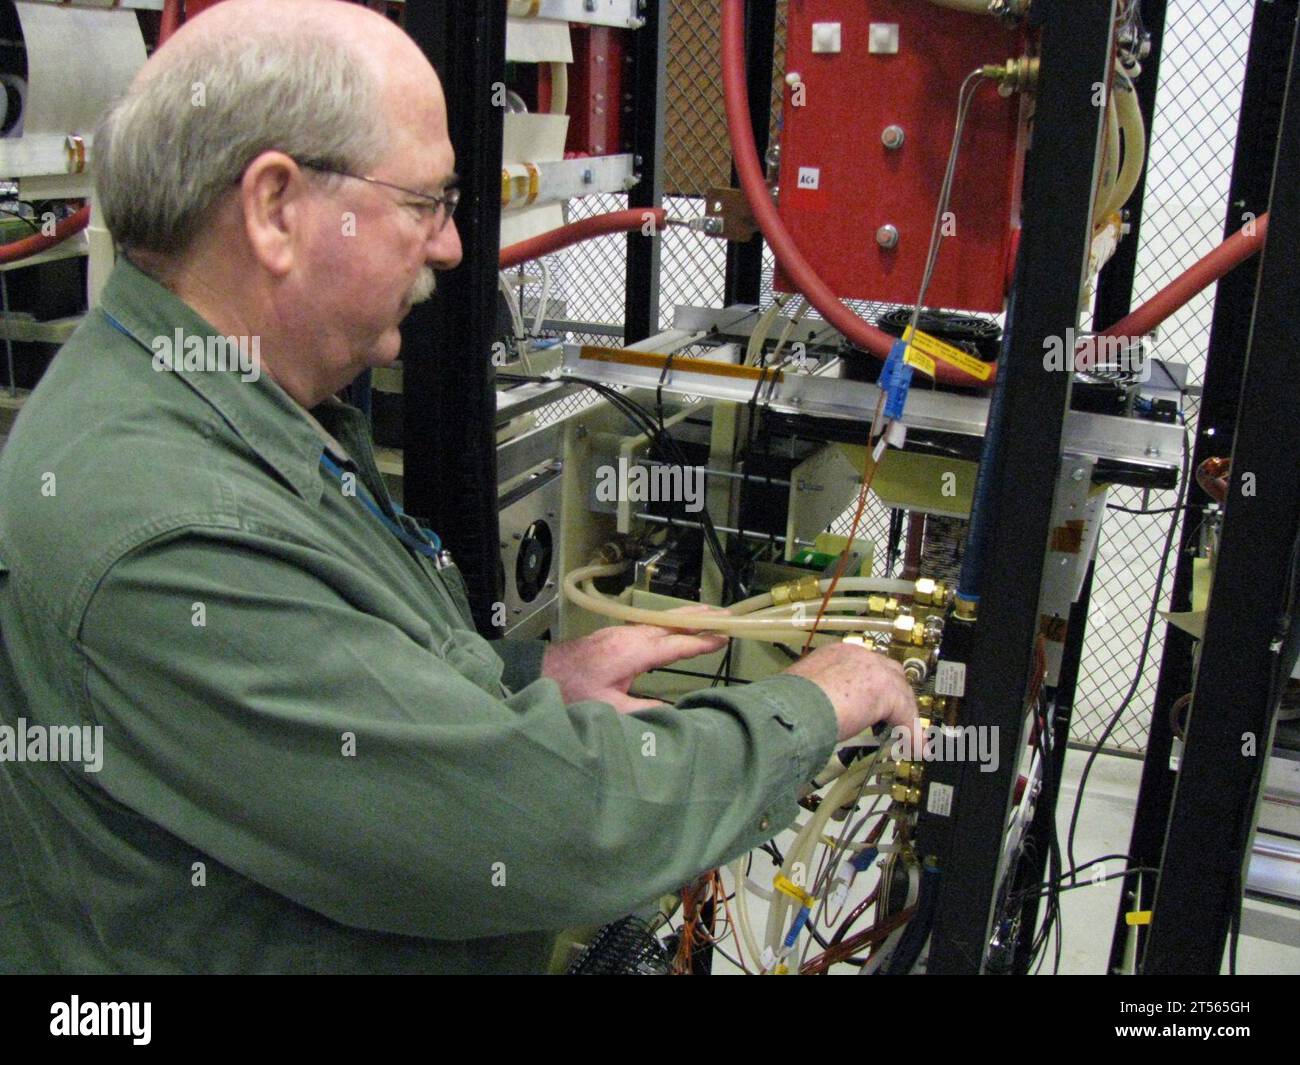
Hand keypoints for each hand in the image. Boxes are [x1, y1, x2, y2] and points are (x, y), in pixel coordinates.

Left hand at [542, 616, 727, 712]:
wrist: (543, 672)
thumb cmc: (573, 692)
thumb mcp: (611, 709)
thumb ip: (644, 711)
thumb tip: (673, 714)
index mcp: (634, 652)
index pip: (676, 645)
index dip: (701, 643)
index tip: (724, 638)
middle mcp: (631, 636)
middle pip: (672, 623)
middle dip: (701, 618)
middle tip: (728, 614)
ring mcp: (622, 631)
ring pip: (662, 620)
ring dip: (687, 616)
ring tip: (710, 612)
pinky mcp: (615, 633)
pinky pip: (651, 623)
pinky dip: (670, 620)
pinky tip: (676, 623)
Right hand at [782, 642, 917, 740]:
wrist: (791, 707)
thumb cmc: (785, 703)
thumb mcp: (799, 691)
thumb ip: (814, 695)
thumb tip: (810, 710)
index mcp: (834, 653)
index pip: (864, 665)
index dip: (871, 683)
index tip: (871, 700)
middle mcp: (857, 655)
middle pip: (890, 672)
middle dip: (894, 693)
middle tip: (893, 714)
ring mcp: (874, 670)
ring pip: (901, 692)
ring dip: (904, 714)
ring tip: (908, 736)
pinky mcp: (886, 691)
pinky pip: (907, 715)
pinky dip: (912, 733)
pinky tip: (916, 748)